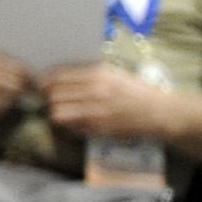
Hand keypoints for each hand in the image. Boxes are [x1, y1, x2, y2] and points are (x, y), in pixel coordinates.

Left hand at [41, 64, 178, 144]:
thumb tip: (56, 76)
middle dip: (47, 98)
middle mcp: (95, 90)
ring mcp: (96, 110)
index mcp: (98, 73)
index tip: (42, 85)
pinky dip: (67, 125)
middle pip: (52, 94)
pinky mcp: (99, 128)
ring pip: (56, 112)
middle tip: (49, 100)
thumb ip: (85, 73)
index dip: (44, 81)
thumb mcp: (112, 73)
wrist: (159, 112)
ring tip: (61, 111)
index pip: (56, 76)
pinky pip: (70, 127)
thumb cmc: (135, 91)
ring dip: (55, 112)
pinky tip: (73, 122)